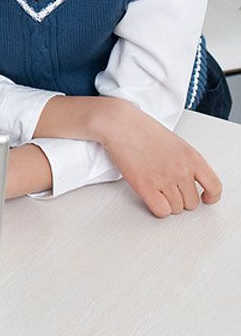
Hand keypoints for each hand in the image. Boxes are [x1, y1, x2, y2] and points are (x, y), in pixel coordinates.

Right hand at [95, 100, 222, 216]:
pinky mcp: (146, 187)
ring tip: (158, 190)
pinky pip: (161, 211)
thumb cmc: (143, 130)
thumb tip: (190, 181)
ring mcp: (165, 180)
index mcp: (193, 158)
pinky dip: (158, 208)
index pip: (214, 186)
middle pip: (192, 202)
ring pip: (176, 208)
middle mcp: (182, 170)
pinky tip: (152, 198)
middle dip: (182, 199)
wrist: (121, 125)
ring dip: (168, 203)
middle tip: (171, 191)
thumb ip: (187, 162)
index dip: (211, 196)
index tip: (206, 198)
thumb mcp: (177, 144)